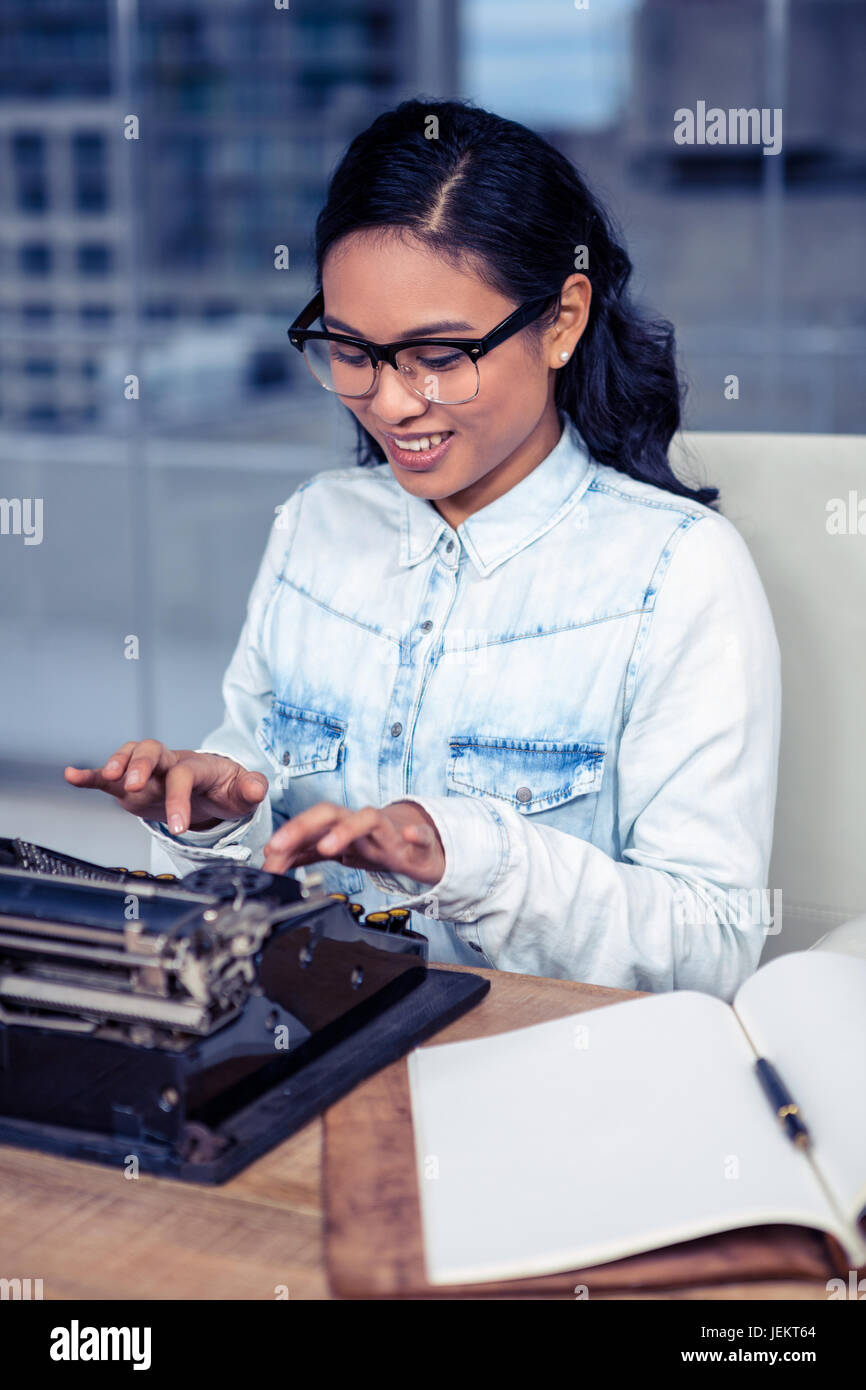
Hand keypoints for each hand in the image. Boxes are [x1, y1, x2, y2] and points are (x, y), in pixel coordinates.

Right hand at [64, 740, 268, 834]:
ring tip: (105, 775)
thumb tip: (258, 788)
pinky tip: (71, 776)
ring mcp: (149, 771)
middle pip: (152, 751)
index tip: (177, 827)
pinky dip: (90, 775)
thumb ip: (251, 789)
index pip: (184, 776)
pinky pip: (108, 776)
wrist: (211, 788)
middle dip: (141, 765)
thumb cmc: (224, 787)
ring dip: (116, 763)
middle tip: (134, 786)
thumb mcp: (243, 791)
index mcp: (197, 765)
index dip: (179, 798)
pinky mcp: (132, 783)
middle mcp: (170, 762)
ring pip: (129, 756)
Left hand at [262, 799, 444, 883]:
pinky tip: (411, 835)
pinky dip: (417, 834)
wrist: (415, 847)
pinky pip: (420, 835)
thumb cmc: (374, 845)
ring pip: (368, 818)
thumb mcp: (336, 851)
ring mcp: (387, 830)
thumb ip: (306, 853)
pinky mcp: (416, 841)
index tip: (268, 855)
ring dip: (346, 829)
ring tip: (328, 846)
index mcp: (340, 826)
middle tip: (279, 847)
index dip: (286, 837)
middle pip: (329, 813)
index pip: (308, 824)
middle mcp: (360, 823)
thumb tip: (273, 857)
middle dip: (301, 826)